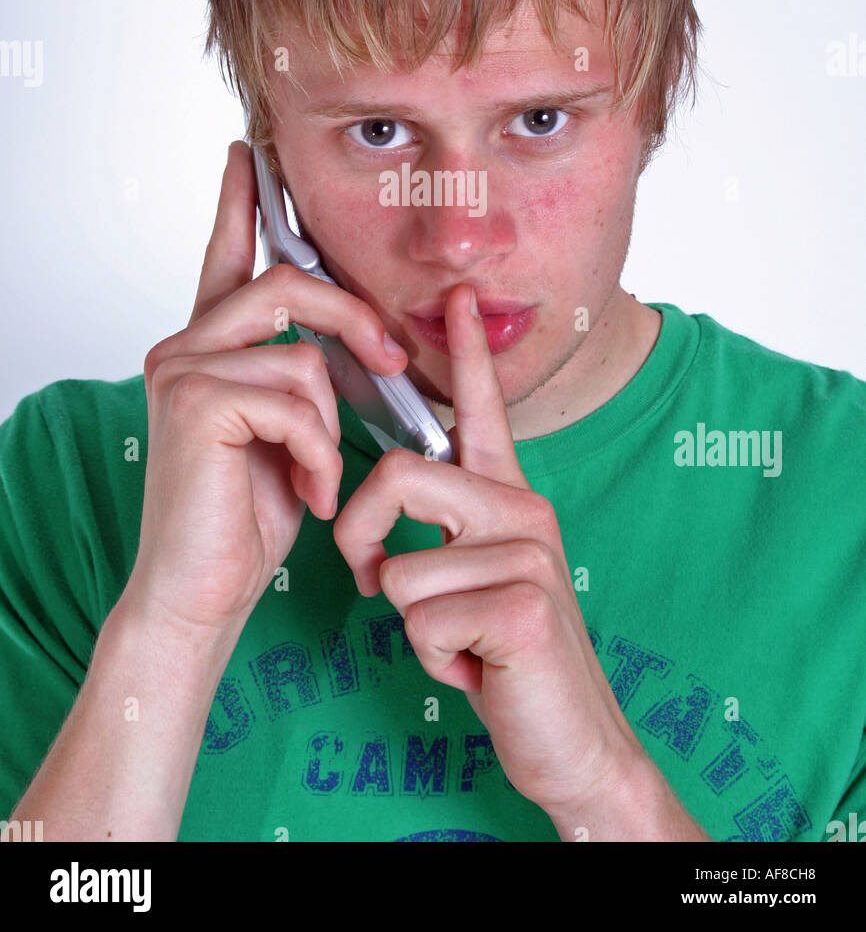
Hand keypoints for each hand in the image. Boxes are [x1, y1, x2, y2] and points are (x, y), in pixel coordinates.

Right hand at [126, 141, 408, 639]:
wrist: (203, 592)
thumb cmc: (247, 517)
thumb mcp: (289, 432)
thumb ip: (301, 377)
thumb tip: (363, 341)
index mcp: (208, 348)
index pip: (227, 257)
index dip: (240, 203)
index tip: (249, 154)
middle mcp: (184, 346)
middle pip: (286, 283)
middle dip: (353, 320)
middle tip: (393, 359)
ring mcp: (182, 368)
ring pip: (301, 352)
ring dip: (330, 424)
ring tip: (319, 476)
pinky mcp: (195, 400)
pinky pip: (296, 398)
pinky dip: (318, 451)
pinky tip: (306, 492)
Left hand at [332, 282, 643, 824]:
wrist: (572, 740)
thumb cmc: (507, 658)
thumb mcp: (470, 581)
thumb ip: (438, 535)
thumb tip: (374, 520)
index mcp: (508, 497)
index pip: (484, 408)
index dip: (468, 351)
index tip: (459, 296)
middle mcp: (523, 508)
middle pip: (395, 475)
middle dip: (360, 537)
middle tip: (375, 582)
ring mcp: (529, 552)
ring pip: (400, 564)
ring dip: (409, 621)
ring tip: (458, 641)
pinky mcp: (523, 603)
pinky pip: (419, 616)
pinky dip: (432, 657)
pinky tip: (476, 667)